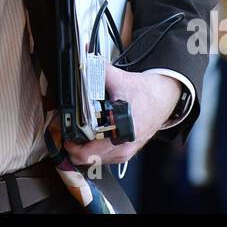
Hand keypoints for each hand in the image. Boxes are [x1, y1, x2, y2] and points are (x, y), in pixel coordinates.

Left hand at [61, 65, 179, 165]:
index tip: (62, 130)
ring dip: (82, 148)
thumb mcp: (121, 79)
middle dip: (72, 145)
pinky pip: (102, 158)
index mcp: (121, 132)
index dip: (69, 141)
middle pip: (86, 158)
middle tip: (65, 130)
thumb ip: (99, 72)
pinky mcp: (125, 153)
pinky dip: (92, 149)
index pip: (86, 151)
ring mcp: (124, 153)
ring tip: (76, 132)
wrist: (164, 98)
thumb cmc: (146, 93)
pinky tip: (90, 135)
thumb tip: (82, 66)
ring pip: (93, 160)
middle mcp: (122, 147)